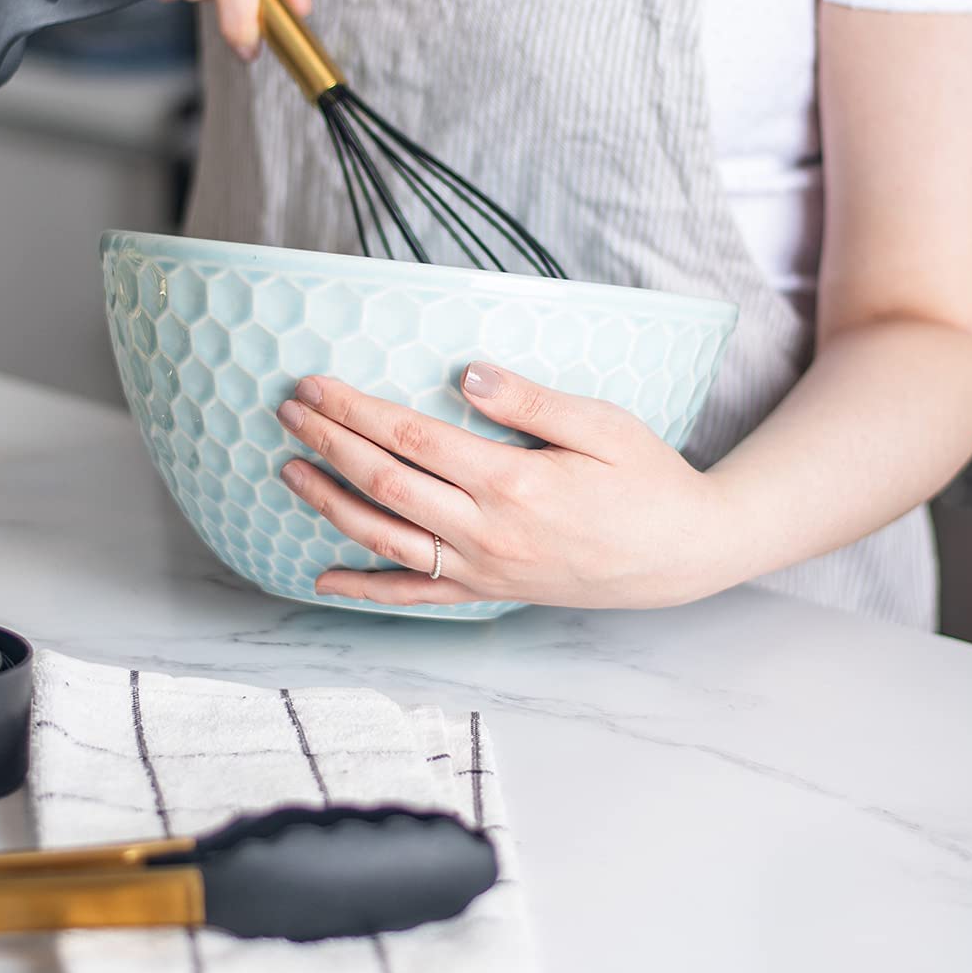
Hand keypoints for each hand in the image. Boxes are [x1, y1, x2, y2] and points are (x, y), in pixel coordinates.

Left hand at [276, 362, 741, 609]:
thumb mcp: (603, 425)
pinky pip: (414, 596)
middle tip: (287, 411)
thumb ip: (531, 402)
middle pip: (384, 484)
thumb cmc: (647, 480)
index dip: (355, 411)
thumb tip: (466, 375)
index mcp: (513, 484)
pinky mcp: (488, 592)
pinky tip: (323, 578)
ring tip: (288, 471)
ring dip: (330, 504)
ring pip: (385, 540)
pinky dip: (365, 588)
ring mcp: (483, 570)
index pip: (411, 439)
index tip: (316, 386)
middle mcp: (487, 533)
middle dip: (328, 444)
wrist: (683, 555)